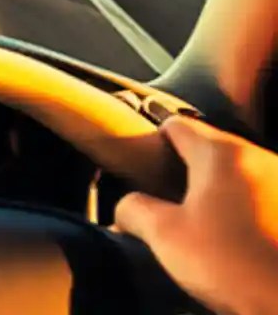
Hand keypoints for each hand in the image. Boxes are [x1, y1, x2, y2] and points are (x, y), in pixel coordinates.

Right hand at [115, 116, 277, 314]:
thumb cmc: (232, 263)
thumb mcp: (166, 237)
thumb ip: (135, 210)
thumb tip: (126, 207)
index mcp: (222, 154)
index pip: (175, 125)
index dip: (153, 144)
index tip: (142, 171)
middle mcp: (260, 156)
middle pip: (208, 151)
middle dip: (185, 175)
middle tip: (168, 208)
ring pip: (237, 175)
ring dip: (217, 195)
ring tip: (205, 229)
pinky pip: (262, 196)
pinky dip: (244, 211)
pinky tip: (237, 242)